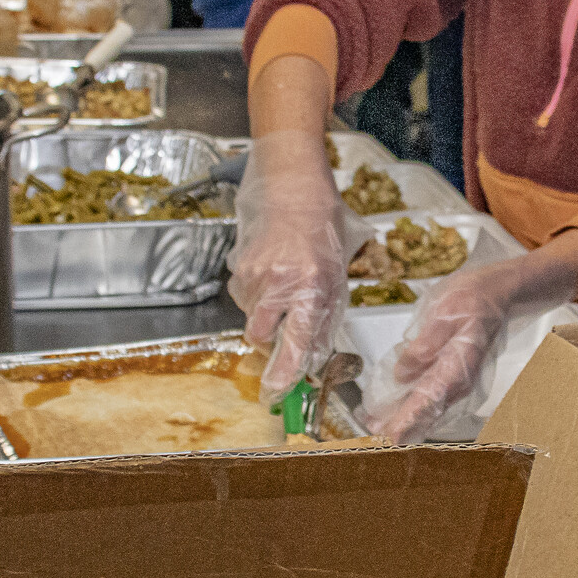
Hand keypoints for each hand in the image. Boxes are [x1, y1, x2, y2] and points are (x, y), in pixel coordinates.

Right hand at [227, 133, 369, 400]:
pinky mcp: (238, 265)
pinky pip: (242, 296)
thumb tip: (311, 357)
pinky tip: (270, 270)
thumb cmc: (322, 224)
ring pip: (250, 317)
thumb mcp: (339, 273)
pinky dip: (254, 293)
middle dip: (269, 342)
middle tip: (282, 328)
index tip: (276, 395)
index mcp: (315, 285)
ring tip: (283, 283)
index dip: (285, 374)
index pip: (297, 343)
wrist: (292, 182)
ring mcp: (256, 273)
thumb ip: (325, 317)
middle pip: (261, 338)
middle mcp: (283, 282)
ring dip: (264, 313)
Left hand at [361, 240, 577, 443]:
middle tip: (370, 431)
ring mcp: (457, 382)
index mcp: (456, 369)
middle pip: (426, 414)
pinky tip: (394, 405)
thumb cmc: (473, 298)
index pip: (426, 403)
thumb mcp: (444, 314)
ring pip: (428, 410)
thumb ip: (424, 346)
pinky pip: (431, 399)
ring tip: (374, 422)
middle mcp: (459, 383)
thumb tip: (402, 373)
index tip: (387, 436)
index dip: (405, 422)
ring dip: (402, 419)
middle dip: (398, 426)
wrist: (497, 292)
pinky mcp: (452, 376)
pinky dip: (411, 407)